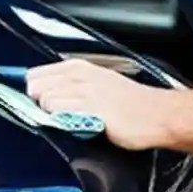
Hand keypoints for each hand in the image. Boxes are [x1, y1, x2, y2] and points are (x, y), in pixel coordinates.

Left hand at [26, 58, 174, 150]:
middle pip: (36, 85)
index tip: (39, 100)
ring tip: (69, 119)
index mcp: (79, 67)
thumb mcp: (98, 83)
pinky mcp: (90, 109)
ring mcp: (84, 91)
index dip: (35, 89)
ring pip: (45, 99)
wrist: (157, 115)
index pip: (37, 73)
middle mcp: (79, 75)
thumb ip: (72, 85)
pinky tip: (74, 124)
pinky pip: (58, 113)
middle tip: (55, 113)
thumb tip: (45, 93)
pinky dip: (59, 121)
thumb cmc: (131, 102)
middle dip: (39, 101)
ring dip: (50, 113)